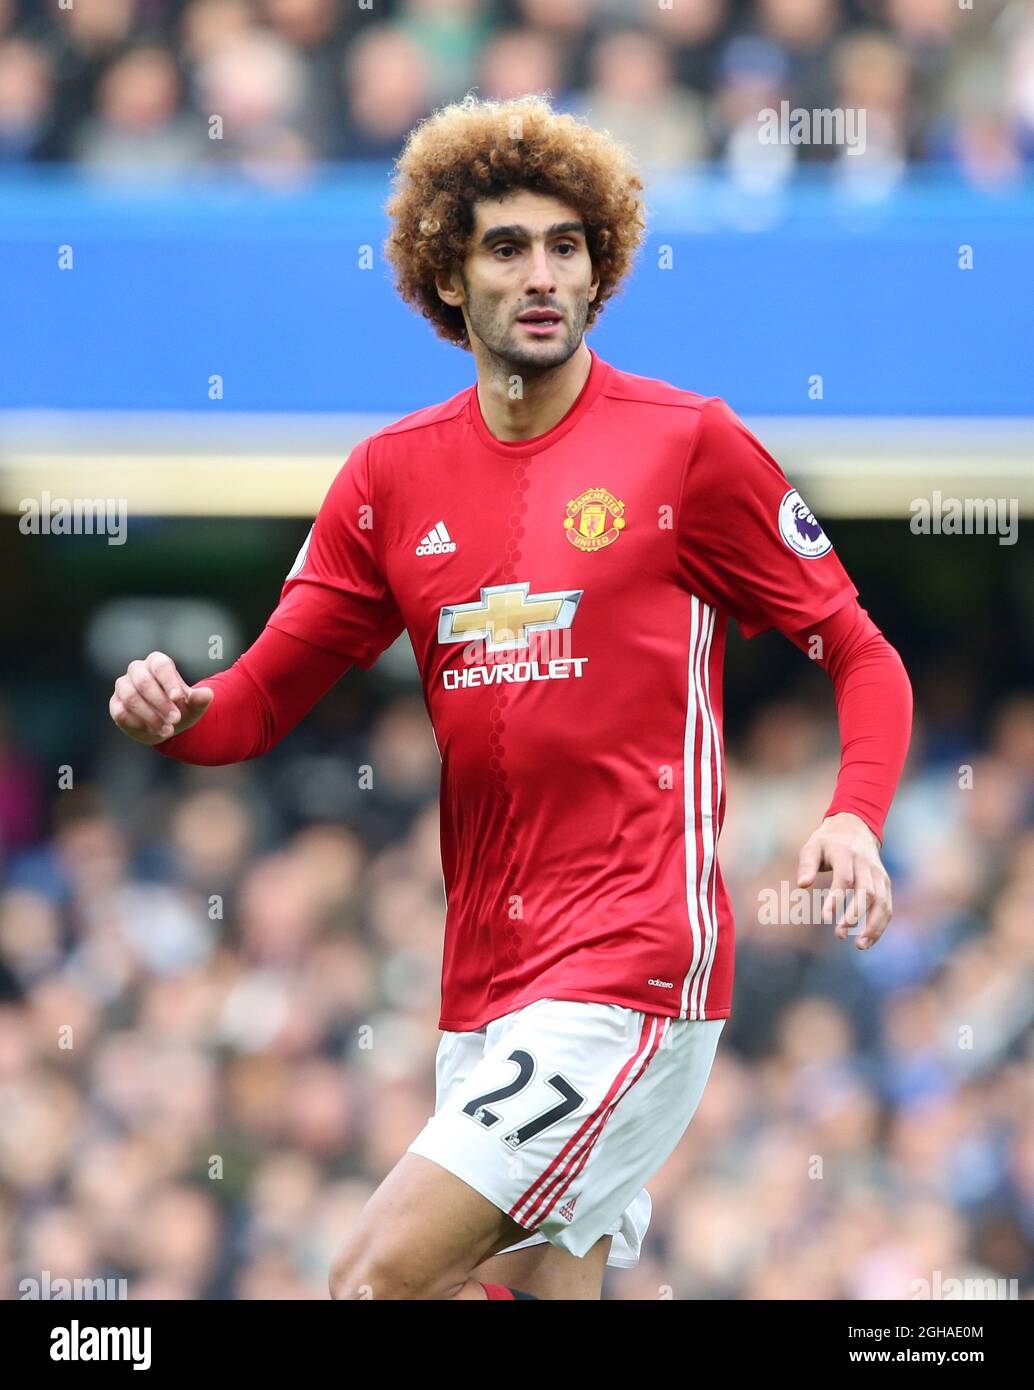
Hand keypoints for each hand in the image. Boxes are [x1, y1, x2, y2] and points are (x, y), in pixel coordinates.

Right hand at [109, 652, 213, 745]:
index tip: (178, 699)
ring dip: (151, 716)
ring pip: (131, 697)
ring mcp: (123, 686)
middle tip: (176, 720)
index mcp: (157, 662)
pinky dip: (139, 724)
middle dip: (161, 703)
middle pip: (144, 682)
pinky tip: (153, 731)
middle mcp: (137, 670)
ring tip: (168, 731)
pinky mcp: (115, 704)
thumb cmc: (180, 708)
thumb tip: (207, 694)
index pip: (161, 665)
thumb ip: (200, 699)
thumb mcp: (194, 706)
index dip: (169, 681)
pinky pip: (122, 713)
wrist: (166, 726)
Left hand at [796, 811, 891, 949]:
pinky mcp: (885, 884)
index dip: (836, 899)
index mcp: (846, 854)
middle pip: (867, 892)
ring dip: (873, 925)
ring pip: (882, 902)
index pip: (844, 878)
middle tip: (839, 934)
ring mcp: (879, 874)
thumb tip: (802, 884)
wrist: (855, 828)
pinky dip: (881, 925)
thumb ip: (806, 864)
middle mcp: (866, 865)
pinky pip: (887, 906)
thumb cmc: (828, 842)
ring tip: (859, 945)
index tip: (825, 917)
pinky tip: (868, 941)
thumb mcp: (812, 846)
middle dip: (855, 915)